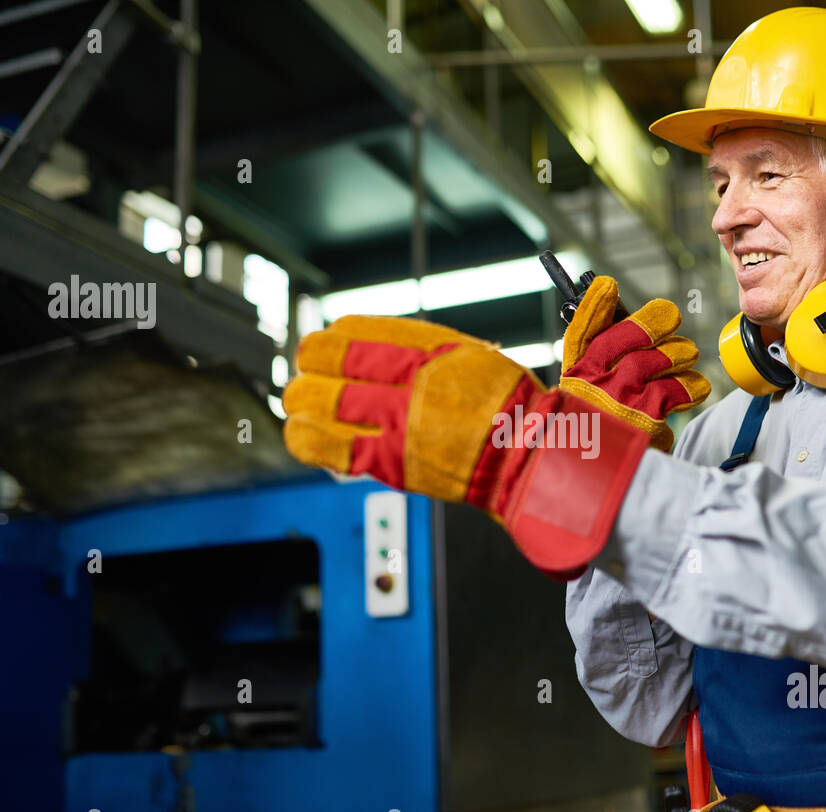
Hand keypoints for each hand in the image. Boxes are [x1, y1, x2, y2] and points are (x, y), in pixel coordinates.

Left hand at [282, 315, 650, 575]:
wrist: (528, 456)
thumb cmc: (506, 407)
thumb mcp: (471, 355)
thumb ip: (423, 349)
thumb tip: (374, 343)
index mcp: (433, 351)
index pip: (361, 333)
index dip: (332, 336)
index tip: (323, 340)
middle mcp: (412, 384)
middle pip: (335, 365)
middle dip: (310, 365)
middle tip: (303, 369)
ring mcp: (401, 424)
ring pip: (326, 404)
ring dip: (302, 399)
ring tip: (297, 399)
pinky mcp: (394, 463)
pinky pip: (335, 449)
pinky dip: (309, 439)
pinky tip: (298, 432)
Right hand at [559, 276, 709, 451]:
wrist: (601, 480)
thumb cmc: (598, 437)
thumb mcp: (587, 402)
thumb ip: (598, 367)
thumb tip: (616, 322)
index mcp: (576, 377)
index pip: (582, 332)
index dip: (594, 306)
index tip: (607, 286)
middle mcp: (595, 384)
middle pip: (631, 336)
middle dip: (656, 322)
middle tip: (671, 319)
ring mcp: (621, 398)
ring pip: (660, 358)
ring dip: (679, 354)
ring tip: (685, 357)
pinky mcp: (648, 416)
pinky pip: (678, 388)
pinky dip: (691, 385)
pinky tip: (693, 387)